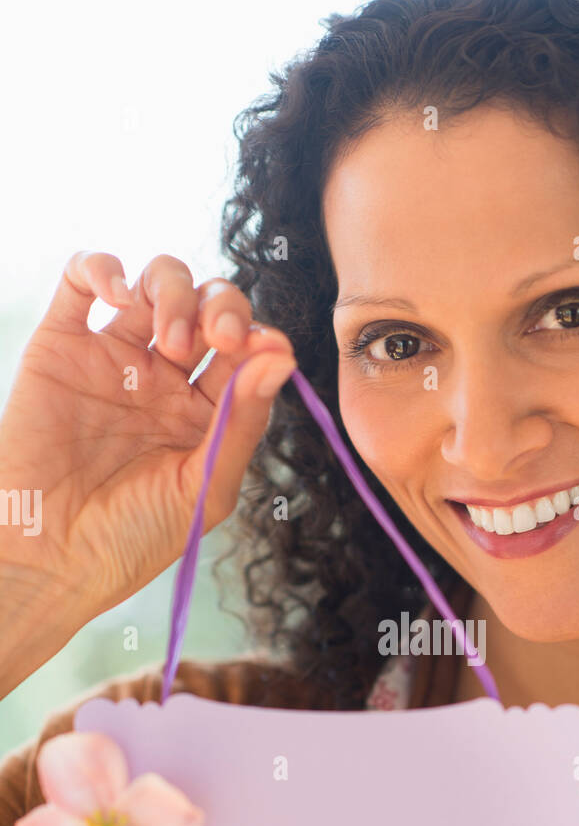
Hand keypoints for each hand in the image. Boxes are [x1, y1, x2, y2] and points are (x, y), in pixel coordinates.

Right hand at [0, 250, 296, 648]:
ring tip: (170, 339)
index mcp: (207, 413)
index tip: (262, 350)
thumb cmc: (132, 539)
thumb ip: (243, 422)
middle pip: (208, 307)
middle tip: (218, 338)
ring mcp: (113, 359)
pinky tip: (119, 292)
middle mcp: (165, 380)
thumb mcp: (204, 489)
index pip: (247, 352)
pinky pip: (81, 281)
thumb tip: (282, 358)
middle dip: (223, 307)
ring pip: (155, 284)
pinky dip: (102, 266)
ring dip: (174, 291)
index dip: (259, 338)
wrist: (50, 559)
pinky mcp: (61, 347)